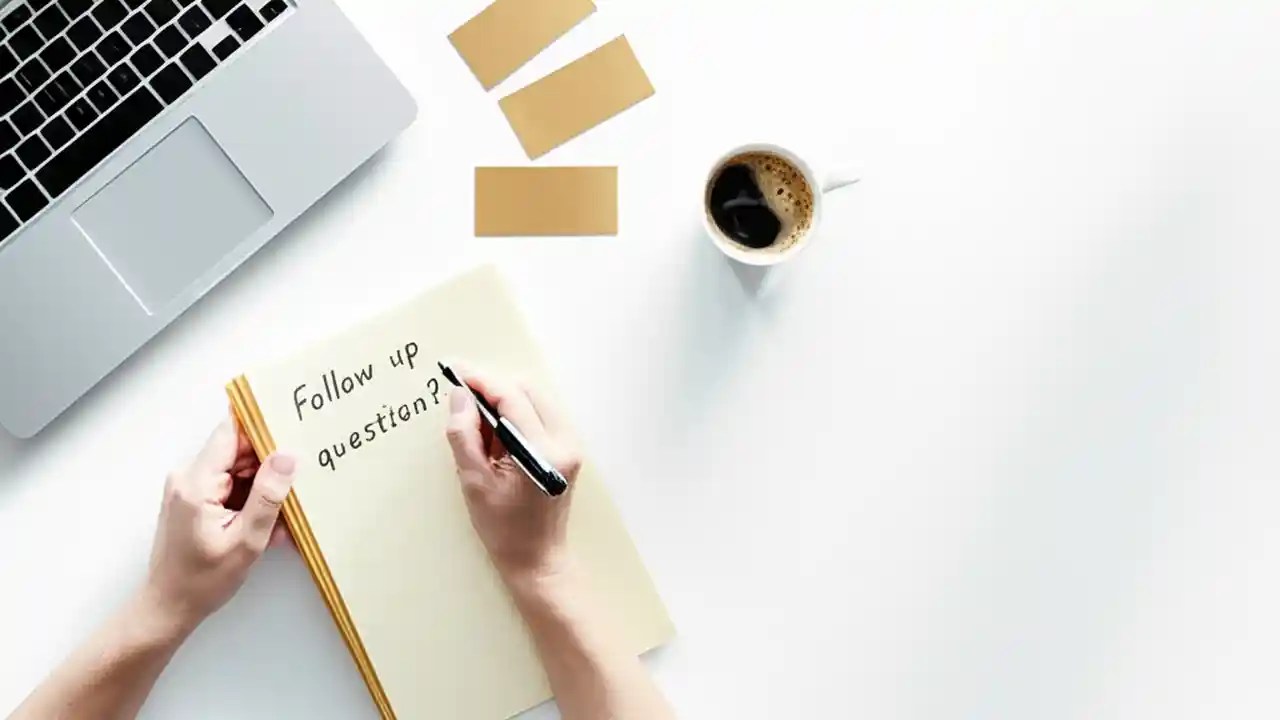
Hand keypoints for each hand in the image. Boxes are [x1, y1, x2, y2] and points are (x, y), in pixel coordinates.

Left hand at [142, 416, 296, 634]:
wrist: (167, 607)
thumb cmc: (202, 581)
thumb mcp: (247, 540)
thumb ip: (268, 496)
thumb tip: (287, 457)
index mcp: (196, 484)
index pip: (230, 431)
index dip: (261, 426)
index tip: (290, 426)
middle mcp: (186, 477)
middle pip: (236, 451)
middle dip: (267, 467)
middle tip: (293, 489)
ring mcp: (186, 487)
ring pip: (235, 469)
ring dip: (259, 488)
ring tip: (278, 518)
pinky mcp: (190, 498)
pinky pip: (226, 485)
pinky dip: (246, 500)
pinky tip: (261, 524)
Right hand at [445, 368, 582, 585]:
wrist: (537, 559)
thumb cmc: (503, 529)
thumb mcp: (474, 482)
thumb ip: (464, 435)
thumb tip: (459, 395)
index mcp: (543, 453)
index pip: (512, 398)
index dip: (481, 380)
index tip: (454, 371)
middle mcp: (565, 442)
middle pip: (528, 389)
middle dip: (493, 386)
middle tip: (461, 396)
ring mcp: (571, 444)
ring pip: (536, 397)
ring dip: (504, 398)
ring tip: (475, 419)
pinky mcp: (568, 448)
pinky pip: (541, 413)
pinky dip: (516, 412)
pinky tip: (495, 431)